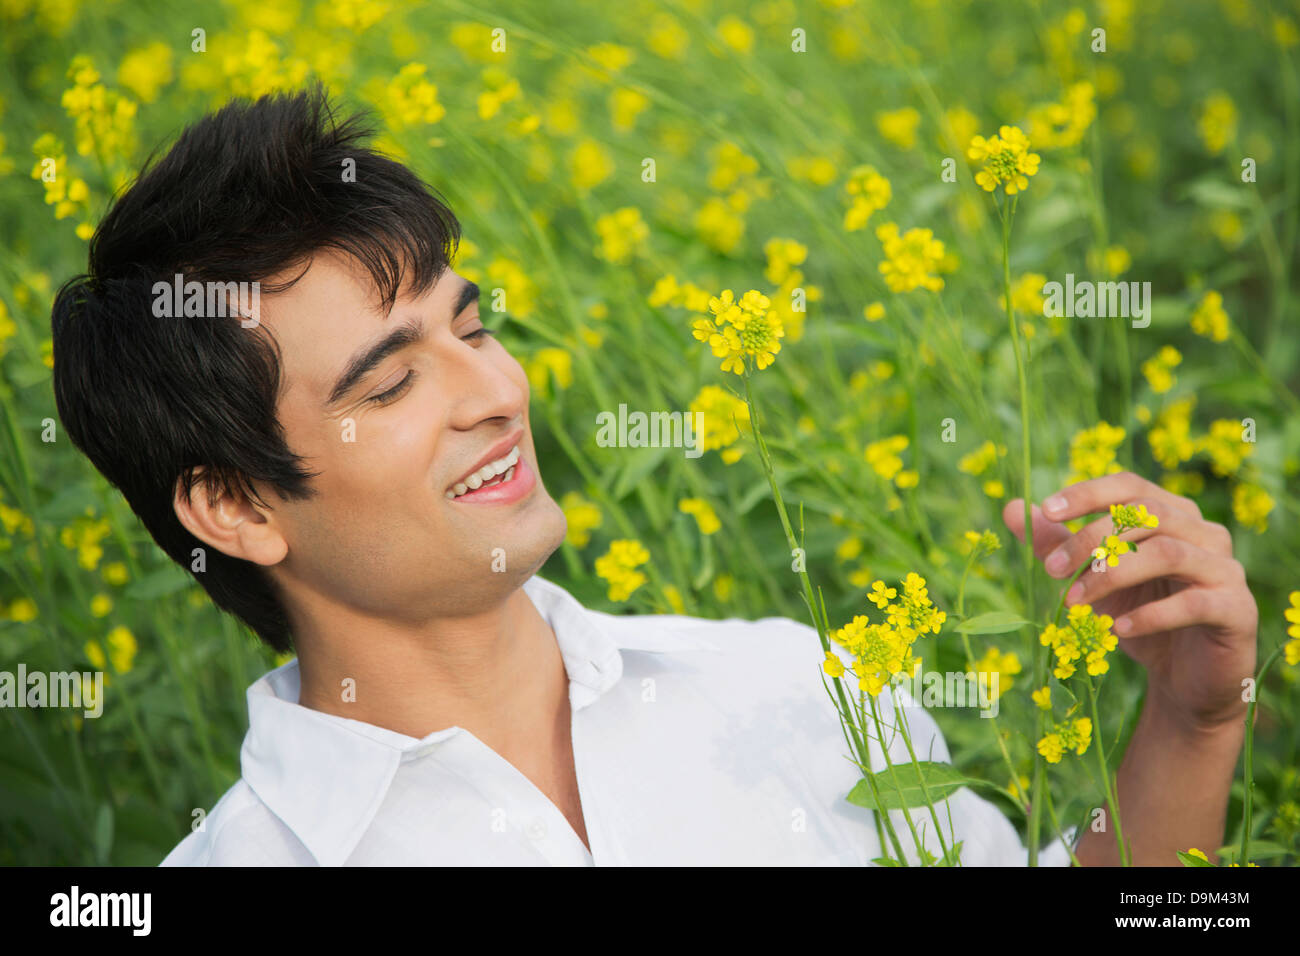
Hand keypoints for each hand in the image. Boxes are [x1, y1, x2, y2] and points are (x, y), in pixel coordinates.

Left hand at [1002, 471, 1257, 734]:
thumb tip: (1012, 509)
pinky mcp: (1237, 609)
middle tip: (1051, 571)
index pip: (1130, 487)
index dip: (1088, 494)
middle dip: (1091, 540)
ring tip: (1074, 602)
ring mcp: (1226, 569)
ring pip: (1168, 552)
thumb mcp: (1091, 580)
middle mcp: (1205, 533)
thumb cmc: (1138, 618)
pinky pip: (1194, 603)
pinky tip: (1118, 628)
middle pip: (1146, 515)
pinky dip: (1152, 614)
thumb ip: (1057, 545)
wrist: (1184, 680)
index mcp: (1172, 515)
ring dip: (1113, 574)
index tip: (1046, 511)